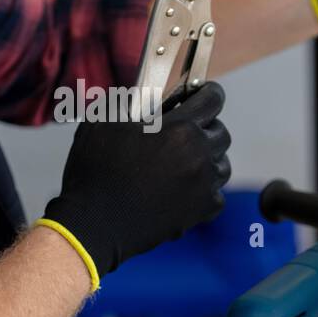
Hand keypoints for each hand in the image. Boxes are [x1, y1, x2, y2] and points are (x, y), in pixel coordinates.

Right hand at [41, 81, 231, 279]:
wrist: (95, 223)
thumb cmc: (96, 171)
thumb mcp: (103, 121)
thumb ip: (129, 100)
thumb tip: (142, 94)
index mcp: (181, 129)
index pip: (214, 99)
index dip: (206, 92)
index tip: (200, 94)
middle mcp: (200, 156)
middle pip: (221, 132)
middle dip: (205, 128)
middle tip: (184, 132)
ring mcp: (203, 186)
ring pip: (222, 165)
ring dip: (207, 159)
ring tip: (183, 162)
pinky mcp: (200, 212)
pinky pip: (215, 194)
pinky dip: (204, 190)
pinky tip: (183, 187)